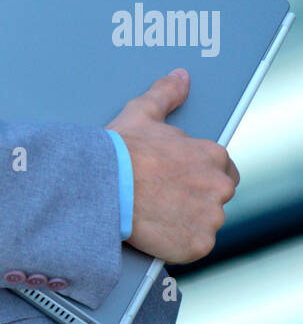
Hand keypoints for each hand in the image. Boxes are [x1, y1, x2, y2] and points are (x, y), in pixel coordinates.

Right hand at [106, 68, 239, 263]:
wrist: (102, 185)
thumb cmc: (121, 150)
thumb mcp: (143, 112)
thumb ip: (167, 94)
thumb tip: (180, 78)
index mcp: (213, 155)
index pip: (222, 169)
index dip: (199, 173)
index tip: (178, 177)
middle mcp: (219, 186)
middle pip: (216, 196)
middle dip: (195, 197)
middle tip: (163, 194)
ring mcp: (209, 218)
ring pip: (205, 222)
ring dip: (187, 220)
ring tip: (156, 211)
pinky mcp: (197, 244)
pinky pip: (194, 246)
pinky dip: (178, 242)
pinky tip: (157, 229)